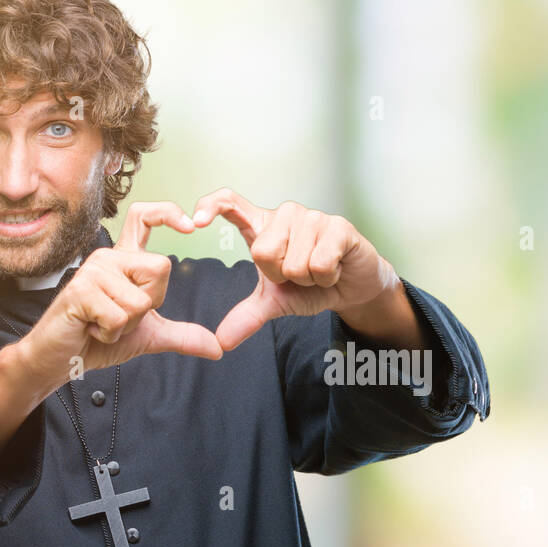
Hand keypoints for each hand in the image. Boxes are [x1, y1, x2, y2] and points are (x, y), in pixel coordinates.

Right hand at [15, 201, 222, 393]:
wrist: (61, 359)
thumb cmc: (96, 340)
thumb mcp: (148, 336)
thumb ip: (182, 336)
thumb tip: (217, 347)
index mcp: (124, 260)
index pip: (144, 218)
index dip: (168, 213)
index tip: (190, 225)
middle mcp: (109, 258)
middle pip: (161, 268)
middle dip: (150, 304)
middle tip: (120, 316)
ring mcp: (93, 272)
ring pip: (141, 301)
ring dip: (127, 325)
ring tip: (101, 323)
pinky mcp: (81, 291)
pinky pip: (120, 317)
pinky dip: (111, 334)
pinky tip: (91, 329)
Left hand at [189, 188, 401, 349]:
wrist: (352, 287)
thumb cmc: (312, 284)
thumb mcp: (275, 302)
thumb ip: (247, 316)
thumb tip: (220, 343)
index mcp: (263, 226)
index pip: (230, 203)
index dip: (210, 206)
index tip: (194, 222)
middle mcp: (285, 214)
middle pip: (263, 252)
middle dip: (283, 277)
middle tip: (299, 274)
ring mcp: (312, 217)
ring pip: (294, 263)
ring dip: (308, 279)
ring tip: (318, 271)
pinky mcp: (338, 226)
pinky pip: (319, 263)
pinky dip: (326, 277)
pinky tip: (334, 268)